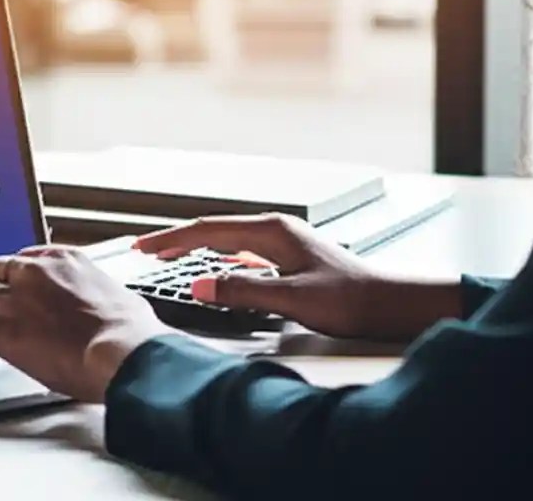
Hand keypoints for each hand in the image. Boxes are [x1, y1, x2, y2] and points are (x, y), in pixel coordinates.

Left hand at [0, 245, 173, 402]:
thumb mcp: (112, 290)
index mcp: (62, 259)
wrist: (121, 352)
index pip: (24, 257)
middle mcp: (34, 274)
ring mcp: (16, 302)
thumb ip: (89, 289)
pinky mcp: (5, 334)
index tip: (20, 285)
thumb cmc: (128, 328)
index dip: (19, 274)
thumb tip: (93, 300)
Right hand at [134, 214, 462, 340]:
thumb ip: (243, 291)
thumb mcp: (292, 299)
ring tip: (169, 256)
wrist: (389, 303)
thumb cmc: (349, 300)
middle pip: (213, 229)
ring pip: (227, 238)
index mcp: (272, 231)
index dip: (171, 240)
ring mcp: (283, 241)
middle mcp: (276, 229)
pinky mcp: (289, 255)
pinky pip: (241, 249)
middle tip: (145, 249)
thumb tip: (200, 286)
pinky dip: (218, 255)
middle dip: (176, 239)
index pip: (208, 230)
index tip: (143, 248)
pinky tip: (214, 266)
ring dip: (195, 246)